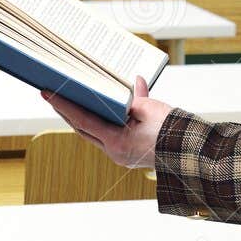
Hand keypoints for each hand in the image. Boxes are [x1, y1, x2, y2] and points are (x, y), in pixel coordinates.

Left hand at [41, 76, 169, 169]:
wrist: (192, 154)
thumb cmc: (173, 131)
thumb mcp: (150, 109)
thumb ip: (133, 98)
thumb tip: (131, 85)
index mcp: (117, 142)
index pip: (83, 120)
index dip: (64, 105)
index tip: (48, 93)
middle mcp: (115, 152)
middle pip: (85, 129)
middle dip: (68, 111)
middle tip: (53, 94)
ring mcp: (121, 155)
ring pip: (96, 132)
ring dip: (85, 116)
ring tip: (73, 98)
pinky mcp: (129, 154)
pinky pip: (111, 134)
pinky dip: (106, 119)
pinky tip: (109, 104)